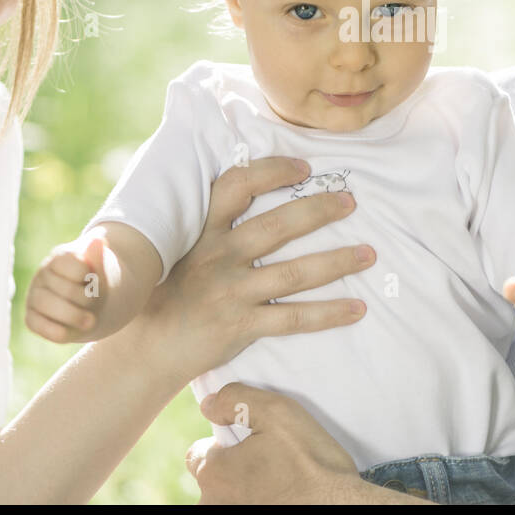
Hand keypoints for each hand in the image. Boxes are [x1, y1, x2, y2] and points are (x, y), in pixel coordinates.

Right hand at [25, 234, 108, 342]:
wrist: (89, 309)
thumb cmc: (93, 287)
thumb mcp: (101, 275)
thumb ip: (99, 260)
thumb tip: (99, 239)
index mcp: (60, 258)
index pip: (71, 263)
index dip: (87, 275)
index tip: (92, 279)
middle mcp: (43, 275)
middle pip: (63, 287)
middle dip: (84, 298)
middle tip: (95, 303)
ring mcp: (34, 295)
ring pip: (47, 304)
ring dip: (73, 316)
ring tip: (91, 321)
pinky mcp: (31, 317)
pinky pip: (36, 324)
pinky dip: (52, 330)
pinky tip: (67, 334)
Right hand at [129, 157, 377, 386]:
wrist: (146, 346)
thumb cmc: (169, 290)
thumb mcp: (179, 247)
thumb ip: (213, 223)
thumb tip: (254, 188)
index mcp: (202, 231)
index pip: (236, 186)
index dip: (272, 171)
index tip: (304, 168)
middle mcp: (217, 257)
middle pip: (276, 226)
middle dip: (318, 210)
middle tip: (350, 202)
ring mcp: (231, 293)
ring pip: (293, 274)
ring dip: (336, 262)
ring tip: (369, 254)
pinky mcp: (240, 326)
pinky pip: (293, 318)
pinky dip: (328, 313)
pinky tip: (358, 308)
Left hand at [187, 383, 361, 503]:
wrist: (342, 506)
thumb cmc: (311, 461)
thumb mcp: (277, 412)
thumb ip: (234, 400)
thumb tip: (208, 405)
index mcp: (214, 474)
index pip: (197, 454)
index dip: (221, 442)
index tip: (249, 440)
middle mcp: (216, 504)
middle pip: (213, 479)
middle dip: (232, 467)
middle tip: (268, 458)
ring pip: (230, 497)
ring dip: (247, 487)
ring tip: (279, 476)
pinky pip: (248, 505)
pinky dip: (261, 500)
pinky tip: (284, 493)